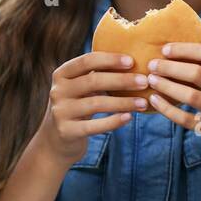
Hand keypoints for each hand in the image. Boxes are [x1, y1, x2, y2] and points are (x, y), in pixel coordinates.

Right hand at [40, 52, 144, 166]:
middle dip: (122, 80)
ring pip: (96, 103)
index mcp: (62, 74)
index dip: (110, 59)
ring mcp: (60, 111)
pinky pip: (94, 126)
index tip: (132, 61)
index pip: (86, 60)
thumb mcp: (80, 87)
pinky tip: (129, 117)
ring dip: (123, 102)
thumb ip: (97, 74)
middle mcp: (58, 90)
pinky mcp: (66, 131)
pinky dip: (113, 121)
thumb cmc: (77, 106)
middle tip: (144, 81)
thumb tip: (134, 61)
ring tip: (143, 103)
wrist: (55, 140)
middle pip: (93, 81)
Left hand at [145, 42, 200, 163]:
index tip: (165, 50)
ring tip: (151, 80)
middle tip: (152, 65)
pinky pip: (185, 118)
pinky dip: (166, 109)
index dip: (184, 49)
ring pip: (190, 95)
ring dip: (166, 86)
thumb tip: (172, 52)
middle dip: (170, 67)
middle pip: (197, 73)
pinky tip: (154, 101)